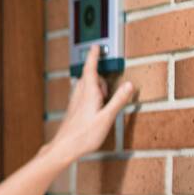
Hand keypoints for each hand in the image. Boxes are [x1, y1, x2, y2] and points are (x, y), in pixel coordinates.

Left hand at [50, 44, 137, 161]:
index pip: (90, 69)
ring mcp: (74, 103)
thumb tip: (129, 85)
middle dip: (99, 77)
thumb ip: (118, 101)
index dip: (93, 56)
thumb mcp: (106, 118)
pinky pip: (82, 96)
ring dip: (95, 87)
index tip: (95, 46)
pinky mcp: (73, 110)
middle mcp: (79, 95)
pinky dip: (90, 95)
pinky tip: (94, 109)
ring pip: (84, 86)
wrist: (64, 148)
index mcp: (88, 94)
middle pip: (89, 77)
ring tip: (103, 102)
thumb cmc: (84, 135)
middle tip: (108, 91)